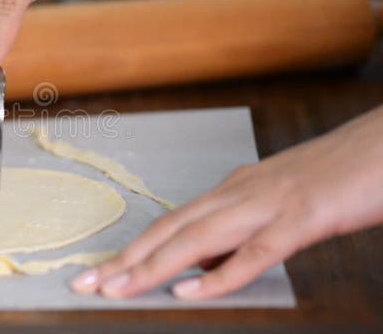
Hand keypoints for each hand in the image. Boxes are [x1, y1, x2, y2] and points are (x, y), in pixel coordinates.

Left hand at [72, 105, 382, 299]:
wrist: (381, 147)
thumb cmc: (331, 179)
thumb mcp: (273, 205)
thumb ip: (237, 231)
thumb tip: (202, 262)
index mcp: (231, 191)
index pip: (168, 224)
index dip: (130, 249)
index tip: (98, 270)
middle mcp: (238, 193)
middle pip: (169, 230)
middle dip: (123, 260)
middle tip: (85, 283)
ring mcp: (268, 205)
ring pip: (197, 239)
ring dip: (152, 266)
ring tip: (116, 288)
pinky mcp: (301, 219)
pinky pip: (254, 252)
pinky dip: (219, 274)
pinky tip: (189, 291)